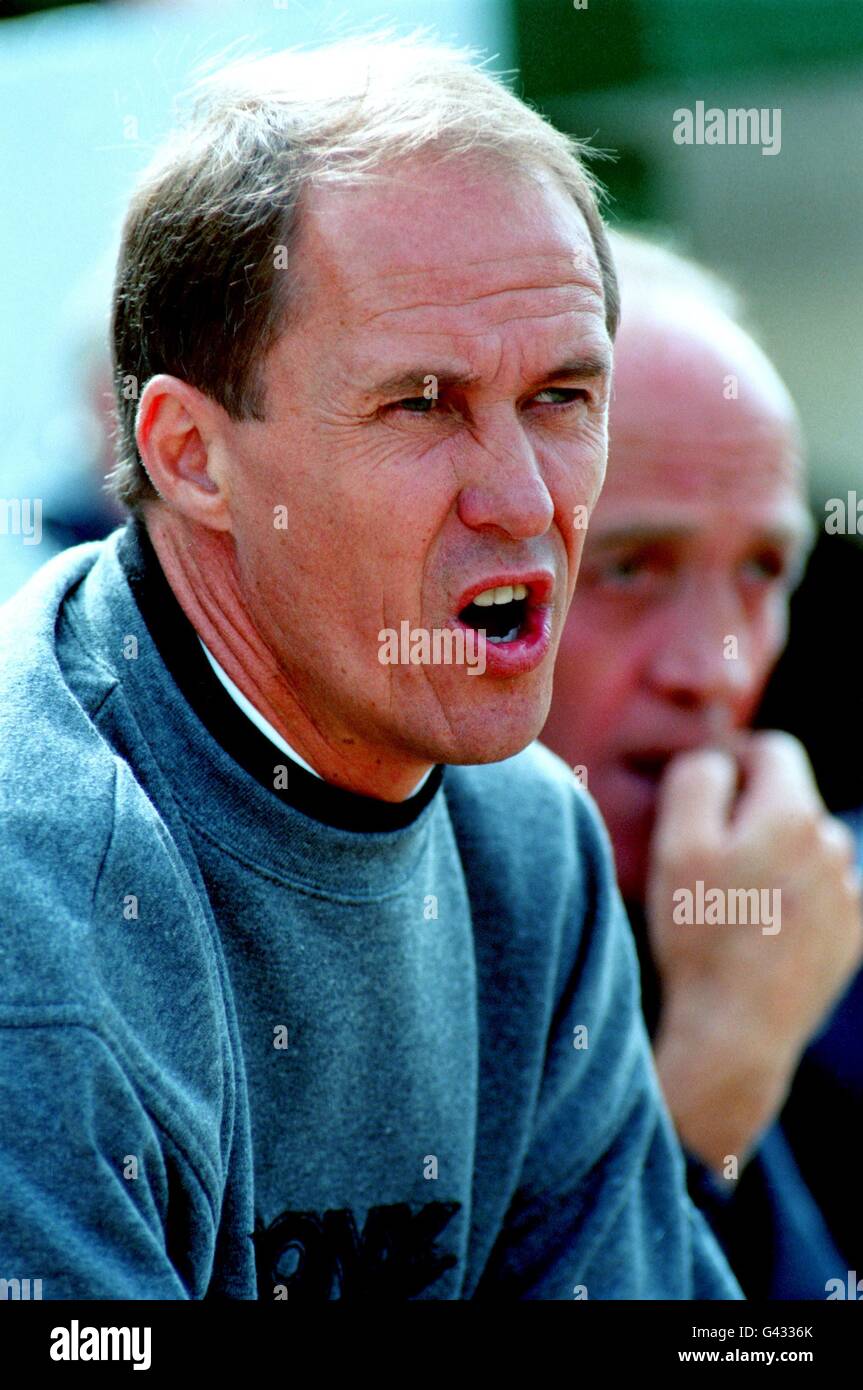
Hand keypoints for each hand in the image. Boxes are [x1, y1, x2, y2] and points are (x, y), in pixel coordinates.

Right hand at [646, 730, 862, 1176]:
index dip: (734, 760)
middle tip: (706, 859)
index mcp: (793, 814)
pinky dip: (791, 900)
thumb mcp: (677, 844)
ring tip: (731, 903)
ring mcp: (847, 894)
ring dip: (773, 859)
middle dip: (751, 815)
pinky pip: (819, 895)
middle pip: (790, 800)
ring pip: (805, 850)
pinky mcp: (849, 936)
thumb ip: (698, 779)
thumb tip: (719, 760)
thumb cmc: (700, 935)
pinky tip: (757, 932)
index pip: (774, 749)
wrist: (736, 1031)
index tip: (703, 793)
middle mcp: (834, 846)